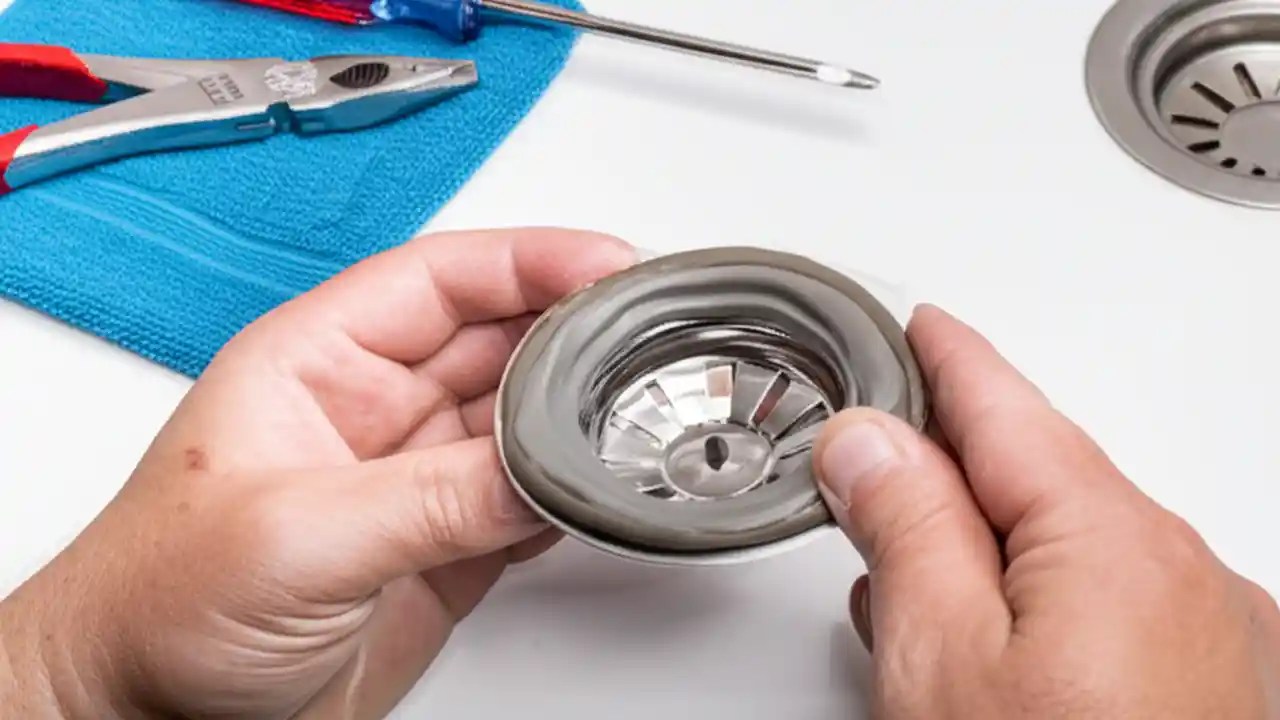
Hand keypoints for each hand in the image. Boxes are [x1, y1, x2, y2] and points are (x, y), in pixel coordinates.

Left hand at [0, 229, 634, 718]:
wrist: (143, 717)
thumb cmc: (155, 607)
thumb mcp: (297, 537)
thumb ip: (431, 498)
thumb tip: (539, 468)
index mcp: (318, 363)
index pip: (442, 281)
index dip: (530, 261)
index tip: (607, 264)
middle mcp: (372, 410)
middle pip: (496, 342)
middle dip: (574, 334)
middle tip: (648, 340)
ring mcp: (412, 480)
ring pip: (522, 422)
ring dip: (581, 419)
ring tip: (639, 416)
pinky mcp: (441, 548)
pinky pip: (526, 502)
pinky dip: (571, 495)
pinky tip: (598, 491)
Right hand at [814, 306, 1279, 717]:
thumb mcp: (942, 659)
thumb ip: (907, 532)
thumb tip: (871, 439)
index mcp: (1117, 542)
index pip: (1009, 411)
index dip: (950, 360)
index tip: (919, 326)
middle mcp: (1185, 576)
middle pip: (1044, 479)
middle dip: (953, 472)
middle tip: (872, 474)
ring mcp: (1215, 637)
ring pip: (1078, 549)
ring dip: (991, 551)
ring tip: (911, 588)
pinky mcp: (1218, 691)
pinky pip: (1115, 608)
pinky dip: (1044, 605)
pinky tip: (992, 650)